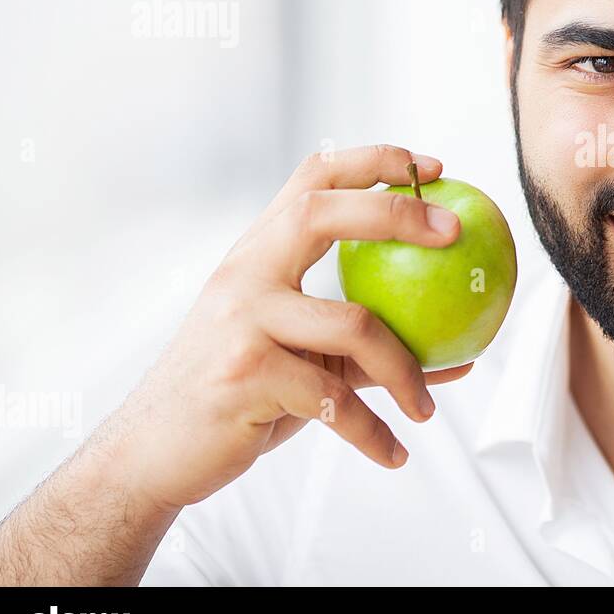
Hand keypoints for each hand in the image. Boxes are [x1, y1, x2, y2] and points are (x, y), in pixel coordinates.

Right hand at [108, 144, 468, 513]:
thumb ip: (370, 349)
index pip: (312, 180)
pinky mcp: (244, 374)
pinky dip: (371, 432)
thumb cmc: (241, 397)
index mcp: (257, 254)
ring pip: (354, 324)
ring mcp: (240, 320)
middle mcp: (244, 274)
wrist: (155, 453)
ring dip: (407, 371)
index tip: (433, 168)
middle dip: (395, 212)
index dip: (372, 161)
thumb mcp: (303, 359)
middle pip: (321, 214)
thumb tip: (459, 355)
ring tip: (426, 410)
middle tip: (457, 234)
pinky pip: (334, 400)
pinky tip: (395, 453)